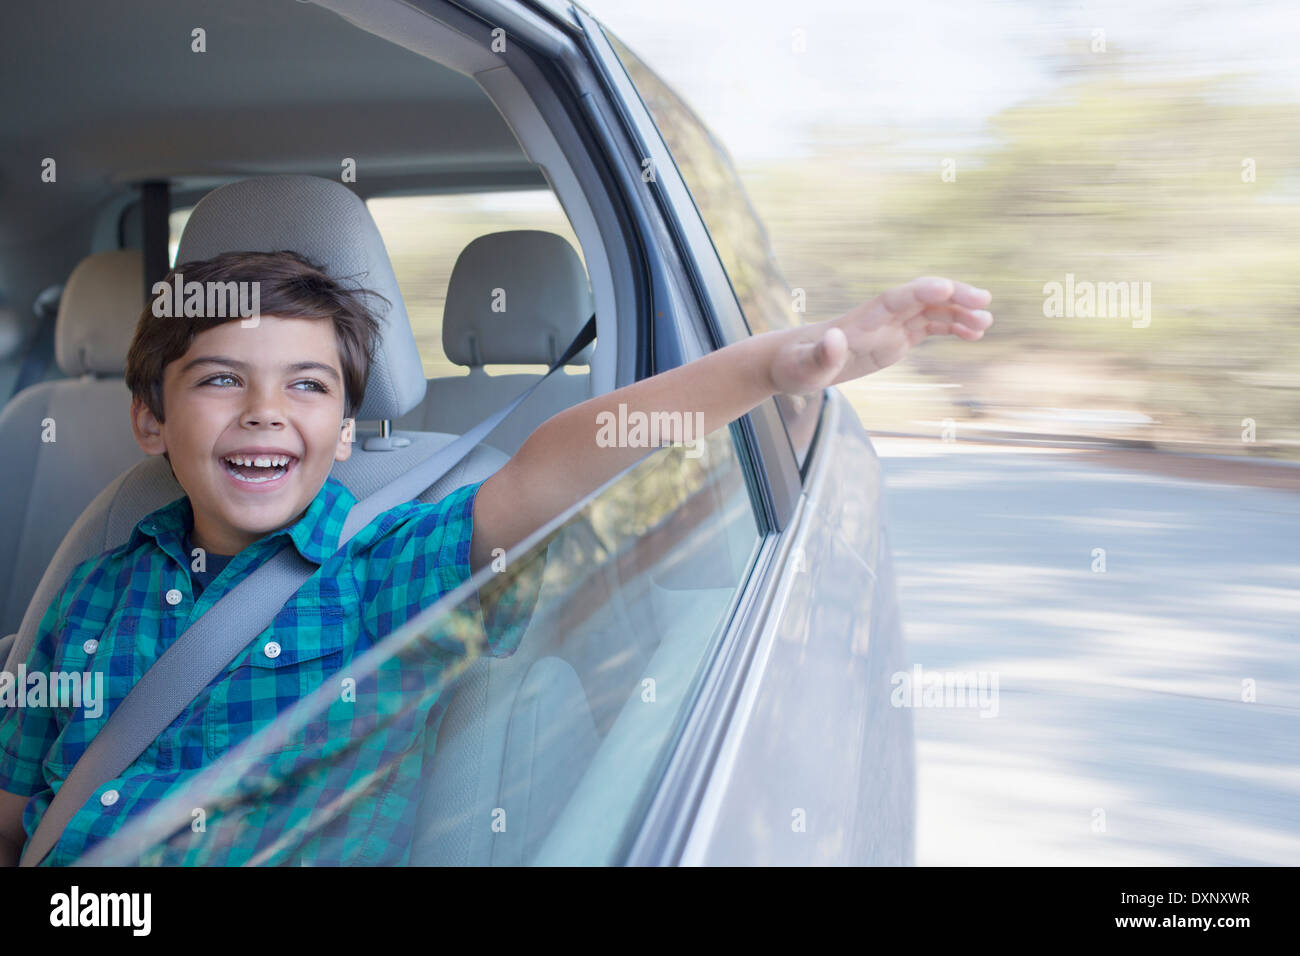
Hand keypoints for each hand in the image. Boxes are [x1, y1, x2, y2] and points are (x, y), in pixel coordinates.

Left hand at [768, 277, 992, 393]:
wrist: (792, 362)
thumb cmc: (796, 364)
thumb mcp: (805, 366)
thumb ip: (823, 353)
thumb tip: (836, 337)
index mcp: (861, 320)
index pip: (897, 298)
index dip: (922, 291)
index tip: (948, 288)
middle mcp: (880, 318)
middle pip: (923, 299)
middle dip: (953, 297)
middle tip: (984, 303)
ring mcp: (890, 327)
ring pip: (931, 312)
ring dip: (959, 314)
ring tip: (986, 324)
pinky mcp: (895, 339)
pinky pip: (929, 328)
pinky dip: (952, 328)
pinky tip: (974, 334)